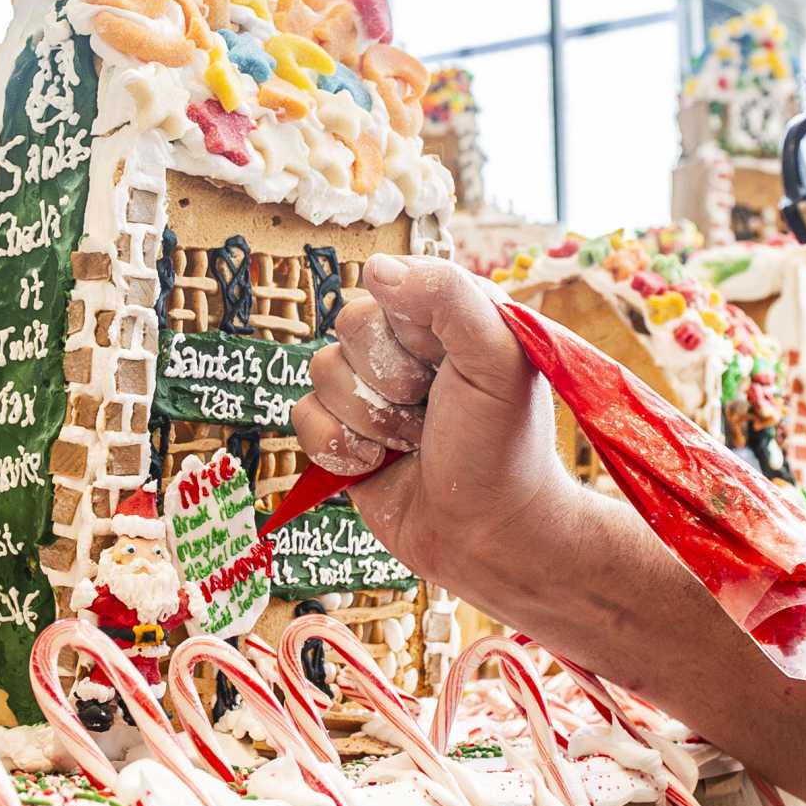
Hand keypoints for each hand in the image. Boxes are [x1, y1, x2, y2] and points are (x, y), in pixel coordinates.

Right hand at [289, 254, 575, 586]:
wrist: (487, 537)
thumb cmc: (502, 447)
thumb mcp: (497, 357)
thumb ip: (447, 295)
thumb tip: (376, 268)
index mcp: (445, 315)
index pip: (389, 286)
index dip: (410, 332)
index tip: (447, 367)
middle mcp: (404, 348)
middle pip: (347, 328)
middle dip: (388, 381)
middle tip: (430, 411)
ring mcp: (369, 392)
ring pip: (320, 374)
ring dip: (369, 421)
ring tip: (412, 444)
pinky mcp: (342, 437)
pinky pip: (302, 419)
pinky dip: (340, 450)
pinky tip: (380, 466)